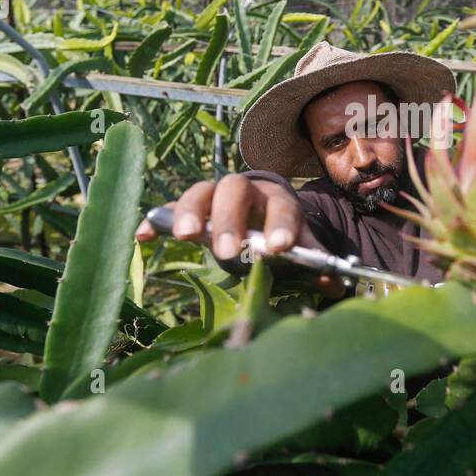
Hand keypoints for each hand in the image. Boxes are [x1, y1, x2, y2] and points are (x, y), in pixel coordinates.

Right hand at [134, 176, 345, 298]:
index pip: (281, 205)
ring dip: (190, 212)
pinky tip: (142, 236)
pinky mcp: (187, 212)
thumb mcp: (300, 243)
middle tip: (229, 251)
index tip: (280, 247)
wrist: (259, 211)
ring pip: (199, 193)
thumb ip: (316, 261)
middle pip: (234, 190)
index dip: (281, 224)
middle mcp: (244, 191)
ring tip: (185, 237)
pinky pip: (166, 211)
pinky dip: (154, 220)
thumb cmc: (279, 232)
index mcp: (277, 198)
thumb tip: (334, 285)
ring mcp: (212, 198)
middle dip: (230, 219)